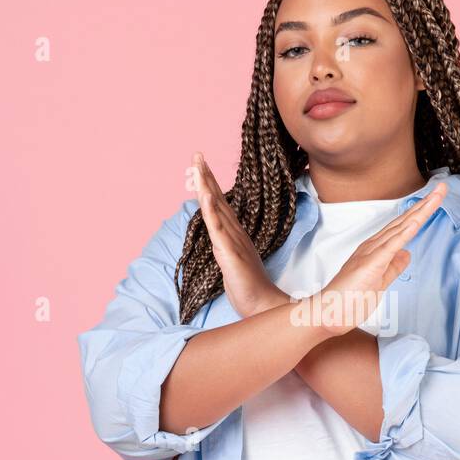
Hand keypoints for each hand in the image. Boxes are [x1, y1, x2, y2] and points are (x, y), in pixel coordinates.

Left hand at [192, 151, 291, 318]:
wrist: (263, 305)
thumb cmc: (249, 288)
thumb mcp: (234, 264)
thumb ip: (227, 250)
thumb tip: (220, 242)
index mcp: (234, 235)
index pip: (219, 205)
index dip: (210, 185)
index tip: (201, 166)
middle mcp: (234, 233)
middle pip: (217, 199)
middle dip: (206, 176)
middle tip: (197, 154)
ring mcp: (232, 241)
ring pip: (216, 208)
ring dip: (206, 186)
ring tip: (197, 166)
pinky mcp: (229, 252)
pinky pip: (218, 228)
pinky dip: (211, 210)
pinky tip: (205, 195)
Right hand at [310, 182, 445, 336]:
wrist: (328, 312)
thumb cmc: (349, 298)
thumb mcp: (381, 281)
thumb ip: (394, 266)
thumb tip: (407, 253)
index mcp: (377, 249)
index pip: (403, 227)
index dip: (420, 213)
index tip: (436, 200)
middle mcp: (374, 245)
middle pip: (405, 221)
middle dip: (425, 205)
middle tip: (443, 187)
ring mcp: (371, 253)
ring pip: (400, 228)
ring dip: (419, 212)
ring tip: (436, 197)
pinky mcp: (370, 264)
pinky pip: (390, 247)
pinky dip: (404, 233)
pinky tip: (415, 222)